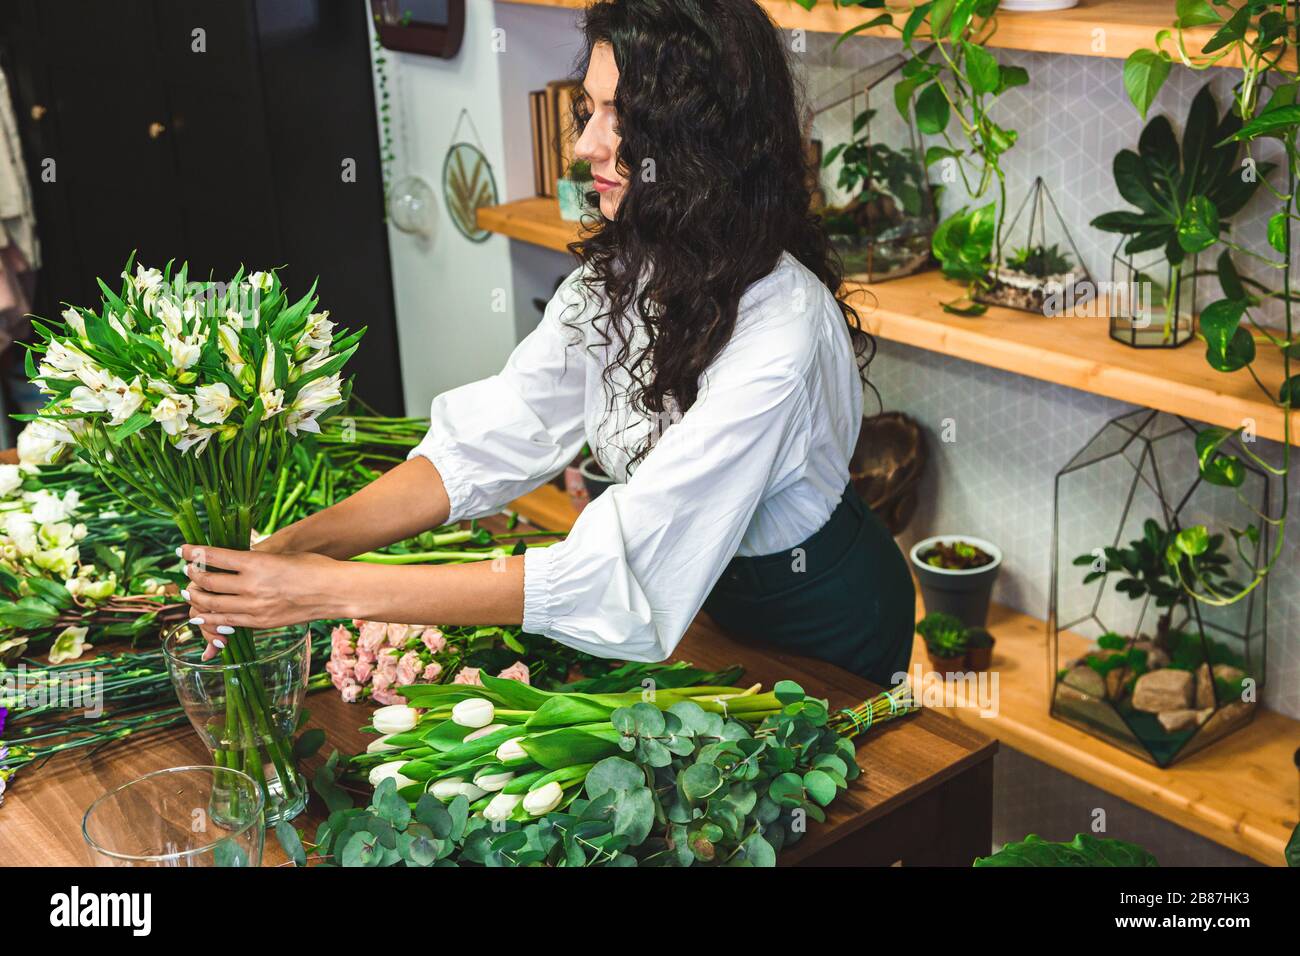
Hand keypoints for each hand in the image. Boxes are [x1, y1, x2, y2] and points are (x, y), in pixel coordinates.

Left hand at [180, 544, 346, 659]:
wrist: (334, 591)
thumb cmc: (312, 566)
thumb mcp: (280, 555)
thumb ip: (254, 560)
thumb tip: (233, 560)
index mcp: (255, 562)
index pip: (213, 556)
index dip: (193, 553)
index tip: (182, 550)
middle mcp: (250, 585)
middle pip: (207, 581)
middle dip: (192, 576)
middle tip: (188, 572)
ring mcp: (254, 606)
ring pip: (211, 605)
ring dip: (197, 598)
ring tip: (192, 593)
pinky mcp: (260, 622)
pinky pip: (226, 623)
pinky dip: (210, 619)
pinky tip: (204, 614)